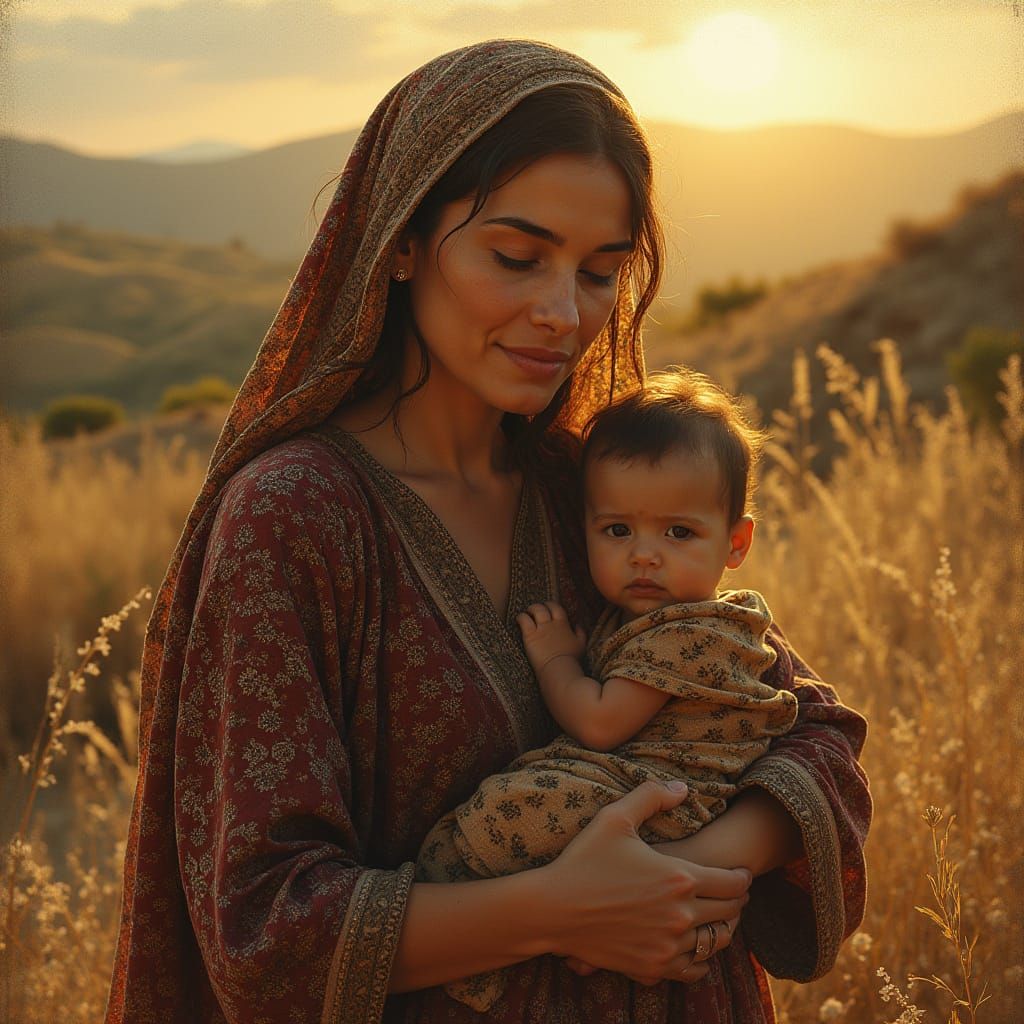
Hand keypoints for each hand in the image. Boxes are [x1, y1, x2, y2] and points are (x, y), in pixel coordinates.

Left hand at [516, 601, 586, 672]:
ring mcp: (541, 629)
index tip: (548, 608)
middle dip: (539, 606)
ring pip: (535, 610)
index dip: (551, 606)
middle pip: (544, 607)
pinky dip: (521, 617)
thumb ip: (581, 633)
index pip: (557, 608)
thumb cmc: (571, 659)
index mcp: (563, 624)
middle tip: (535, 610)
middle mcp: (552, 624)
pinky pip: (524, 620)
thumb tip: (578, 625)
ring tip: (526, 613)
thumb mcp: (581, 645)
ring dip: (530, 609)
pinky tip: (518, 620)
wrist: (559, 668)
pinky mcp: (530, 636)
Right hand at [540, 781, 749, 985]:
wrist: (554, 908)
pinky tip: (695, 948)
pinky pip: (693, 971)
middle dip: (738, 902)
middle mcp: (681, 915)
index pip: (732, 882)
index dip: (743, 877)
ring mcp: (668, 946)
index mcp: (679, 877)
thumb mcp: (615, 817)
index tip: (743, 873)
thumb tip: (682, 788)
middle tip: (737, 894)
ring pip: (716, 944)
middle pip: (730, 913)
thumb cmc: (584, 859)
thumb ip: (651, 797)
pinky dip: (701, 961)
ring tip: (721, 919)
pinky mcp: (653, 968)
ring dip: (724, 930)